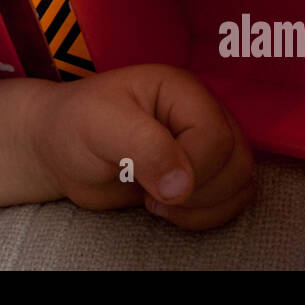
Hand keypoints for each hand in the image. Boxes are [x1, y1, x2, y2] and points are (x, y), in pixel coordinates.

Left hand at [29, 64, 253, 229]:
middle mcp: (202, 111)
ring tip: (159, 201)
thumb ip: (143, 147)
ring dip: (205, 206)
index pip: (215, 136)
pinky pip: (234, 199)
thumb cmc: (75, 126)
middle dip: (197, 191)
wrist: (62, 148)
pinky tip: (170, 209)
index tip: (148, 184)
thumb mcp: (99, 127)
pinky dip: (208, 215)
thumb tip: (182, 185)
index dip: (190, 169)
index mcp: (181, 89)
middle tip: (150, 194)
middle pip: (237, 161)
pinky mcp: (205, 170)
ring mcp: (207, 141)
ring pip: (242, 181)